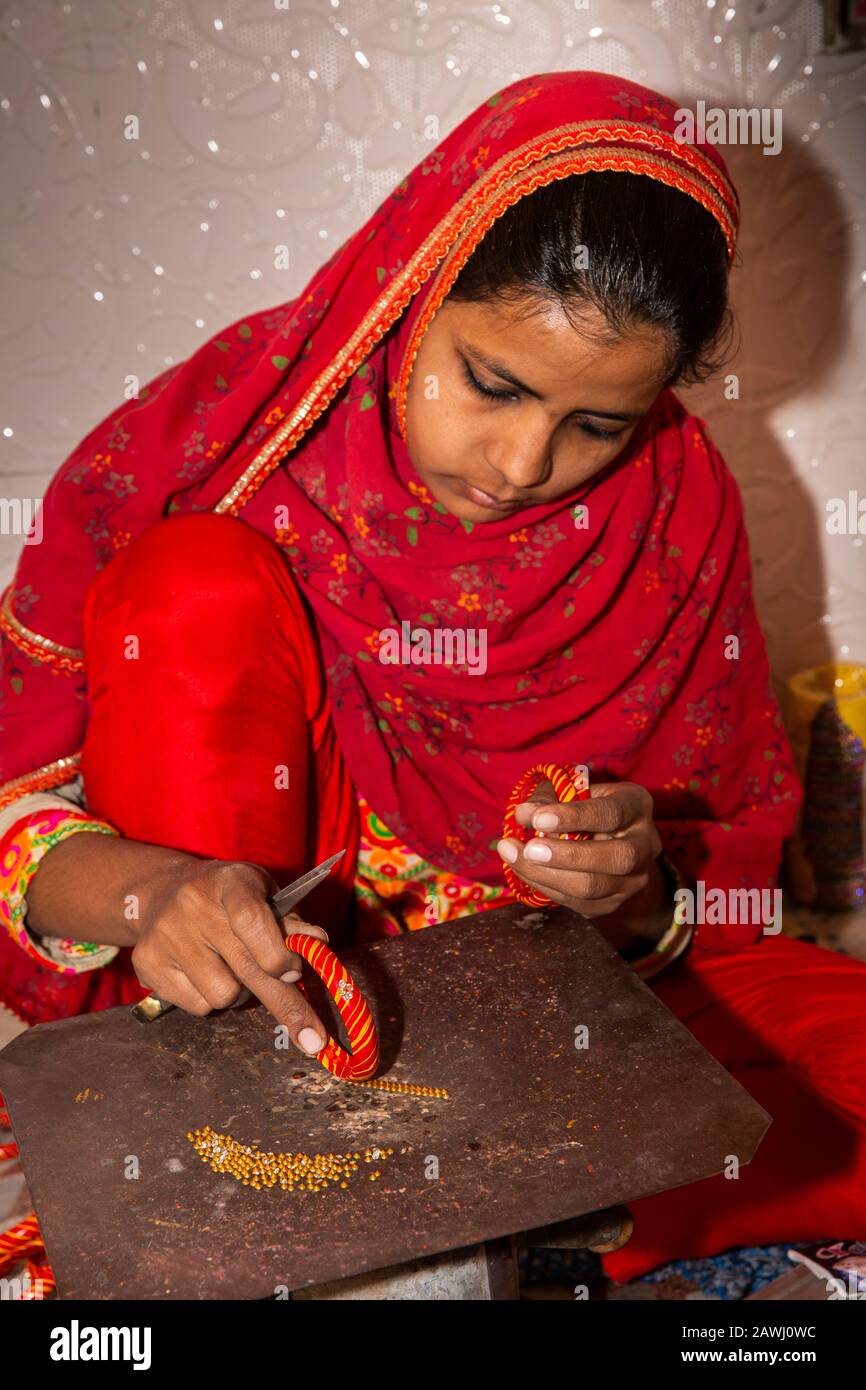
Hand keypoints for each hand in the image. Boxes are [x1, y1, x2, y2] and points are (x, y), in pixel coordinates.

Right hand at [130, 858, 330, 1057]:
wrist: (164, 892)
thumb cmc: (228, 897)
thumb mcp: (262, 893)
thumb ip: (289, 920)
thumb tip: (318, 943)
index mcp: (230, 882)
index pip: (253, 920)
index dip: (279, 954)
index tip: (297, 975)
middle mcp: (193, 906)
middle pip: (246, 967)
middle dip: (285, 1005)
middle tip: (313, 1037)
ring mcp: (166, 935)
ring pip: (223, 996)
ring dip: (241, 995)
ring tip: (233, 970)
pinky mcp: (147, 964)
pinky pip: (198, 1007)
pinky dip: (212, 1001)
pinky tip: (206, 974)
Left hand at [497, 780, 662, 918]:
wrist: (608, 842)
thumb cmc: (584, 806)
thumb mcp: (571, 789)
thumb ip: (548, 797)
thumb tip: (524, 814)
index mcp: (636, 805)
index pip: (611, 813)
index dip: (574, 816)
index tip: (537, 818)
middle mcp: (645, 843)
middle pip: (616, 857)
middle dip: (567, 855)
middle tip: (529, 848)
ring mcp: (634, 878)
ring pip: (594, 886)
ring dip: (547, 875)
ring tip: (514, 856)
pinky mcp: (613, 903)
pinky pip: (577, 902)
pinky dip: (545, 886)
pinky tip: (523, 870)